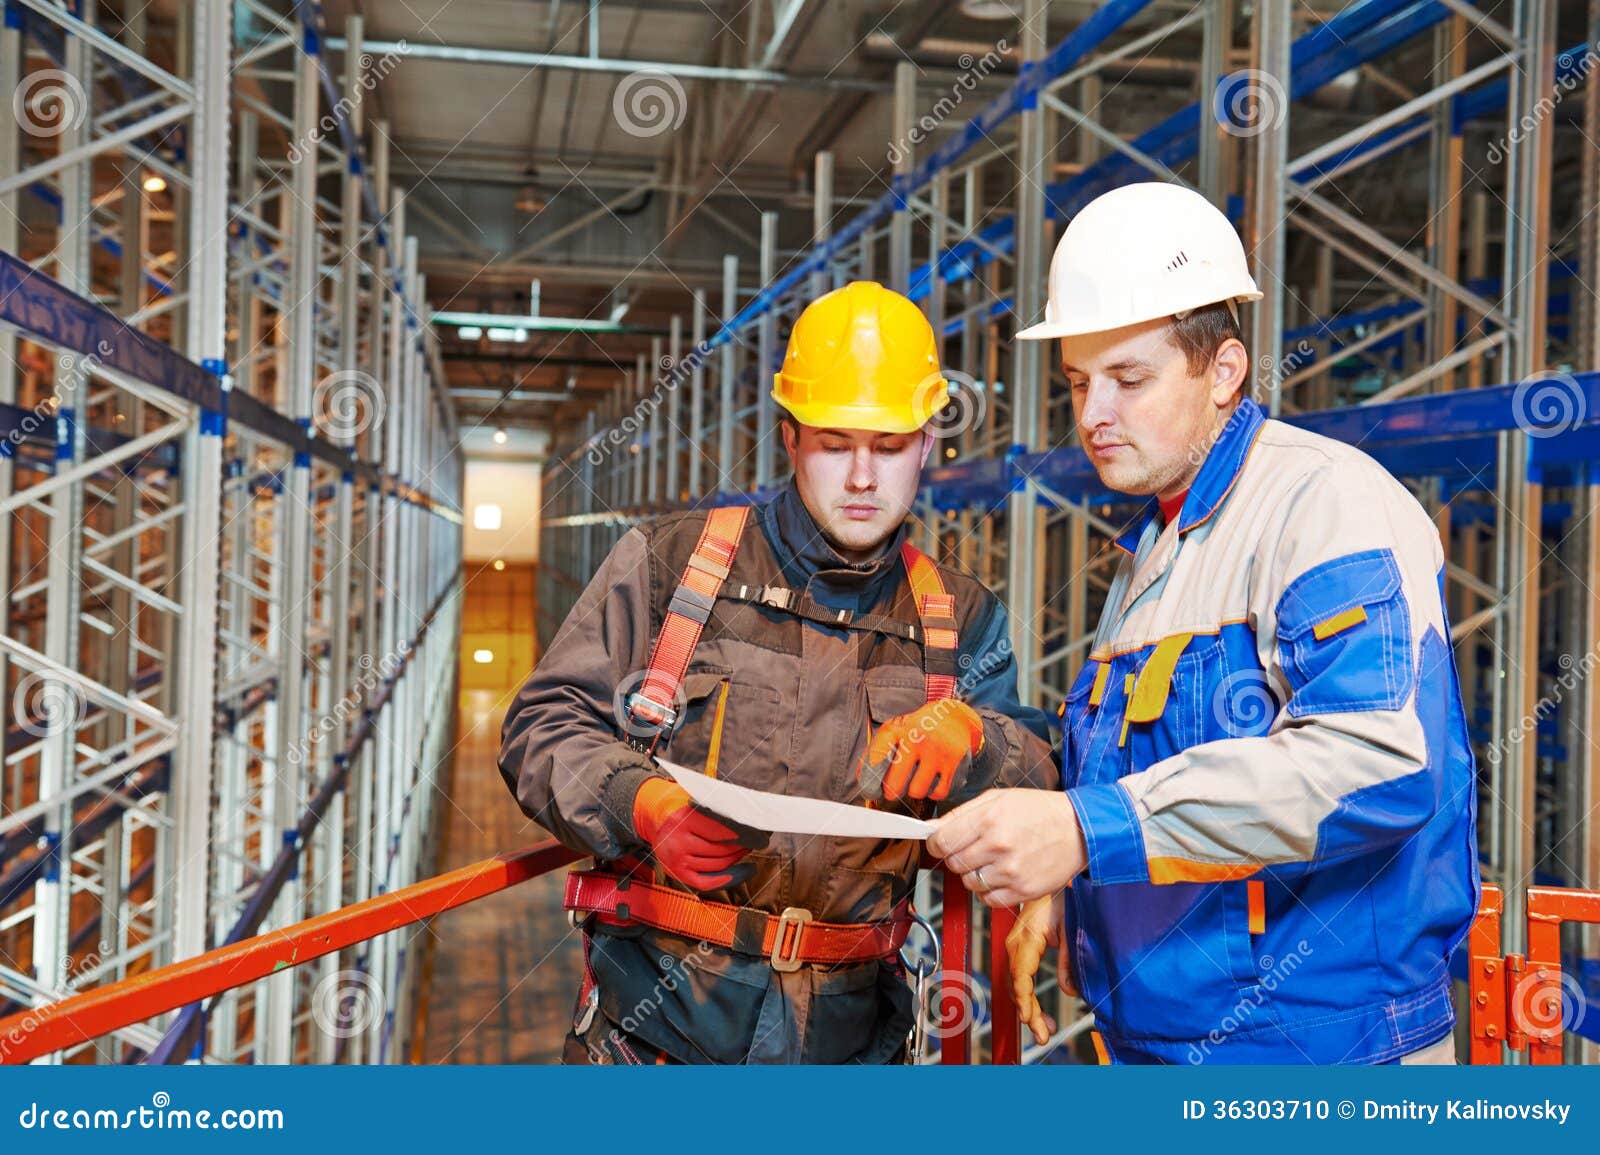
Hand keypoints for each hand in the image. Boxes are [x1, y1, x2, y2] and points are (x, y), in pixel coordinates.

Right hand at [632, 778, 763, 890]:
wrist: (655, 820)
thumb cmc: (682, 809)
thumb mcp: (693, 801)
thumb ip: (714, 806)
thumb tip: (745, 813)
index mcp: (683, 821)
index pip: (716, 830)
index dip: (737, 834)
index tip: (753, 832)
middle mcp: (678, 842)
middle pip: (718, 850)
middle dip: (739, 847)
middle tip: (753, 842)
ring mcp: (677, 861)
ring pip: (715, 865)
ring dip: (735, 860)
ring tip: (746, 851)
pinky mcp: (678, 874)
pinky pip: (705, 882)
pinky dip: (724, 879)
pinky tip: (739, 872)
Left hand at [857, 699, 984, 801]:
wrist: (957, 718)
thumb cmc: (920, 728)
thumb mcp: (897, 729)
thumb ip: (878, 751)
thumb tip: (862, 780)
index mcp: (898, 729)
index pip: (875, 761)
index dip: (869, 781)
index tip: (871, 790)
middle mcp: (917, 739)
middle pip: (894, 784)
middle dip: (891, 792)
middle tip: (893, 790)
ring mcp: (937, 752)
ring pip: (916, 791)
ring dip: (914, 790)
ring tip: (916, 780)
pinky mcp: (954, 763)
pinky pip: (937, 793)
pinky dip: (933, 792)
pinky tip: (932, 781)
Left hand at [926, 788, 1086, 906]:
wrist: (1080, 829)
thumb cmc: (1039, 810)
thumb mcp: (998, 798)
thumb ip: (961, 814)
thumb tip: (931, 827)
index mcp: (989, 820)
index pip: (941, 842)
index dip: (936, 843)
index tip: (940, 843)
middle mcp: (998, 847)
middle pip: (954, 864)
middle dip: (957, 856)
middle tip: (973, 848)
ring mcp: (1011, 872)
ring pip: (969, 883)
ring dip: (974, 874)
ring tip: (992, 860)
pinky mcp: (1023, 891)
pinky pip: (988, 900)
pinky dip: (989, 891)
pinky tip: (1000, 876)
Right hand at [1008, 892, 1067, 1045]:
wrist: (1049, 880)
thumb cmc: (1060, 898)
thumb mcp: (1070, 928)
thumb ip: (1068, 960)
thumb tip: (1070, 991)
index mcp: (1027, 939)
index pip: (1021, 976)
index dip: (1025, 1001)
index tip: (1032, 1020)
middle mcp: (1015, 943)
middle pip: (1015, 985)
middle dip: (1028, 1013)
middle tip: (1043, 1035)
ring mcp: (1014, 945)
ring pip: (1015, 984)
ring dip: (1027, 1007)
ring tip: (1043, 1028)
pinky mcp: (1018, 947)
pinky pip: (1018, 976)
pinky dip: (1026, 995)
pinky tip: (1036, 1010)